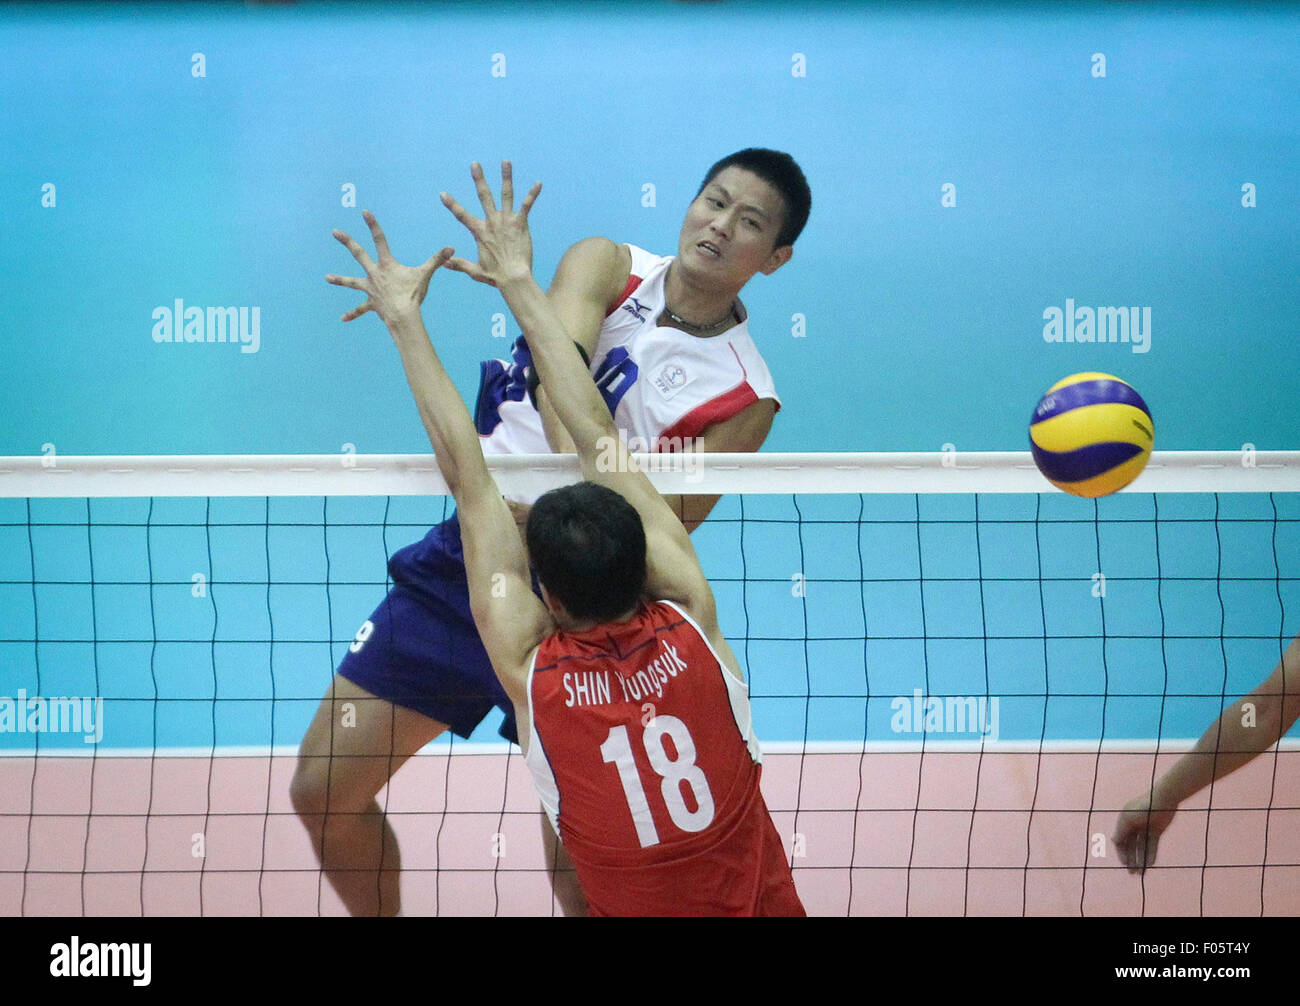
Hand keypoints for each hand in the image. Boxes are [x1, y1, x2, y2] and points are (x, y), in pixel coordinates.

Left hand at [327, 210, 453, 325]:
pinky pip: (360, 309)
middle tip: (335, 232)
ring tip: (327, 277)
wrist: (402, 316)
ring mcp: (370, 289)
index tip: (364, 212)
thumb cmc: (413, 294)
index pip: (380, 239)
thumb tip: (451, 248)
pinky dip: (352, 313)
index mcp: (386, 264)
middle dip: (347, 241)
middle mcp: (374, 274)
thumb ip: (437, 260)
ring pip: (352, 282)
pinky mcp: (371, 304)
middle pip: (358, 254)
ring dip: (340, 279)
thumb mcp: (425, 274)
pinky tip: (343, 318)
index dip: (373, 225)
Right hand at [440, 161, 540, 287]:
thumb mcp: (474, 271)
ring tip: (506, 162)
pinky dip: (532, 194)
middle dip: (479, 179)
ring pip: (506, 194)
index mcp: (480, 232)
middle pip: (484, 196)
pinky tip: (538, 183)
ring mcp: (507, 221)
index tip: (443, 194)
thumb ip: (459, 265)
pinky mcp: (521, 224)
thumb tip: (444, 263)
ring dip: (506, 177)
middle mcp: (492, 222)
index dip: (452, 204)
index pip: (462, 215)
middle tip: (475, 164)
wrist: (513, 278)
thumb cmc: (495, 276)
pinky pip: (527, 205)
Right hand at [1112, 792, 1176, 873]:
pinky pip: (1152, 845)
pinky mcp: (1157, 831)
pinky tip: (1150, 864)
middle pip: (1131, 846)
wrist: (1163, 800)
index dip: (1122, 853)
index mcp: (1124, 822)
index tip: (1125, 863)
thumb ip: (1121, 831)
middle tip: (1132, 873)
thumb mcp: (1128, 819)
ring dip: (1140, 860)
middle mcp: (1133, 826)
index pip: (1120, 841)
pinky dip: (1150, 854)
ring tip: (1141, 872)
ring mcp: (1145, 828)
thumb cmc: (1142, 807)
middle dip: (1131, 859)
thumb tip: (1113, 841)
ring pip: (1141, 847)